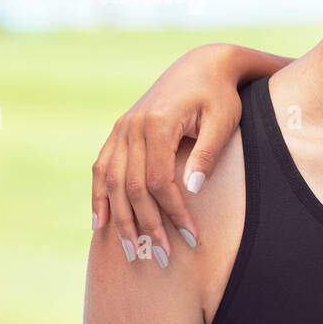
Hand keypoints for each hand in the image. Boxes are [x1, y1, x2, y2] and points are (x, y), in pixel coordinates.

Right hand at [91, 45, 243, 265]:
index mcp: (157, 123)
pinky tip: (100, 223)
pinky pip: (101, 167)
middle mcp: (131, 126)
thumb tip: (192, 190)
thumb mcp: (223, 121)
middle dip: (148, 225)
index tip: (191, 238)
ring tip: (133, 251)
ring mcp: (121, 128)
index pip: (158, 181)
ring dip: (121, 219)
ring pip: (111, 182)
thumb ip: (207, 154)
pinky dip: (99, 196)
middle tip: (164, 257)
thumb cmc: (219, 95)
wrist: (202, 66)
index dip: (173, 212)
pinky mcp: (119, 131)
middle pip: (131, 187)